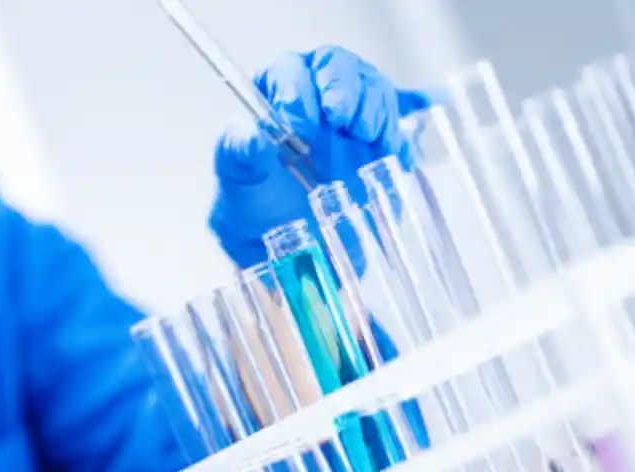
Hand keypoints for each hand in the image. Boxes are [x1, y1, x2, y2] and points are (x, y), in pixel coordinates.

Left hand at [210, 46, 432, 269]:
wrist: (290, 243)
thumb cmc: (255, 206)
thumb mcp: (237, 186)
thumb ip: (239, 156)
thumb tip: (250, 137)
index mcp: (274, 95)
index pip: (286, 71)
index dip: (295, 90)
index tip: (299, 125)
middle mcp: (315, 93)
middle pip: (335, 64)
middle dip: (342, 87)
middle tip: (342, 119)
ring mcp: (352, 113)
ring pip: (371, 86)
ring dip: (374, 107)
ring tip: (367, 136)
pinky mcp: (380, 139)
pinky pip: (397, 122)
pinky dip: (397, 134)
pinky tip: (391, 153)